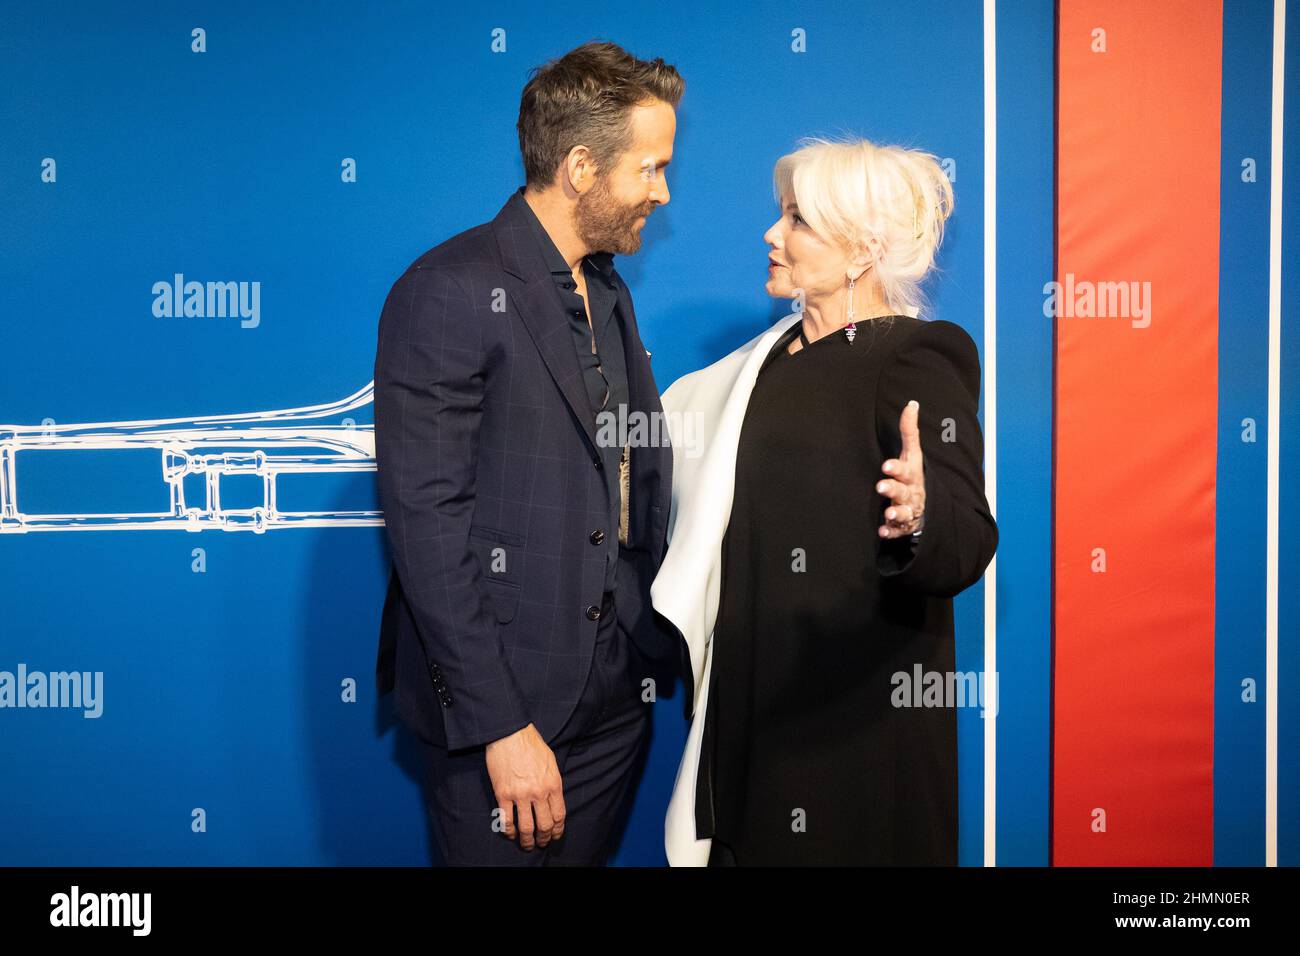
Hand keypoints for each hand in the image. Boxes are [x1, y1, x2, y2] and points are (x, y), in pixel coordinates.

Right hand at [484, 723, 565, 849]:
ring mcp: (520, 794)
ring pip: (526, 827)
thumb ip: (552, 782)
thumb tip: (552, 800)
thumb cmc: (531, 744)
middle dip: (544, 838)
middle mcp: (539, 792)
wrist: (510, 733)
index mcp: (553, 784)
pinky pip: (507, 820)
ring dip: (527, 841)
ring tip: (527, 845)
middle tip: (541, 843)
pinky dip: (509, 831)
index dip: (558, 830)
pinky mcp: (503, 794)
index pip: (559, 815)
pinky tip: (511, 834)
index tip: (555, 836)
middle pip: (545, 825)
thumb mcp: (551, 762)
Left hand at [876, 400, 925, 538]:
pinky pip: (897, 531)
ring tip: (889, 513)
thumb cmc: (914, 477)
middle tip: (881, 486)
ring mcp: (908, 510)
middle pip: (903, 491)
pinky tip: (883, 532)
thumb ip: (909, 432)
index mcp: (912, 475)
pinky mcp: (902, 526)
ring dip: (896, 513)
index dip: (896, 468)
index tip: (886, 465)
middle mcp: (911, 493)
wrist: (928, 508)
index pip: (905, 470)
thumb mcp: (913, 456)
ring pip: (904, 512)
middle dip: (893, 489)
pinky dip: (891, 532)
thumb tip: (911, 404)